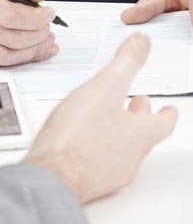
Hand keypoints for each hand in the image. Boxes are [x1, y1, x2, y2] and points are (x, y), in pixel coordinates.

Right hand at [0, 0, 57, 66]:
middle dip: (38, 35)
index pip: (10, 14)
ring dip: (32, 51)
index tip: (50, 14)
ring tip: (44, 40)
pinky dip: (19, 59)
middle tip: (48, 29)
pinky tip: (30, 50)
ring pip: (6, 56)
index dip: (36, 18)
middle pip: (11, 38)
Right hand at [26, 33, 177, 202]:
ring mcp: (109, 172)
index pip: (163, 124)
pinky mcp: (87, 180)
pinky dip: (98, 148)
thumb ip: (125, 63)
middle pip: (143, 137)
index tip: (171, 110)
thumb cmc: (79, 135)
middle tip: (139, 107)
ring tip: (108, 120)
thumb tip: (142, 42)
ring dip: (119, 133)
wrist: (53, 174)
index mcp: (139, 135)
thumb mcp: (106, 87)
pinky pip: (100, 162)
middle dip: (140, 119)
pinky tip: (83, 141)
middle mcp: (129, 157)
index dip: (168, 113)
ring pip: (122, 150)